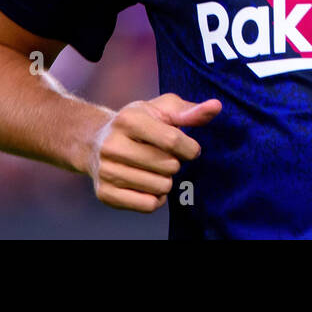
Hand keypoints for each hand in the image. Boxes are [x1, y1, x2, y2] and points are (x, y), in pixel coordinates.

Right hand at [87, 93, 221, 211]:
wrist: (95, 142)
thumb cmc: (138, 123)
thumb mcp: (162, 110)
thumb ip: (190, 111)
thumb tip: (216, 106)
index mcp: (128, 119)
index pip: (173, 140)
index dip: (190, 148)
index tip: (190, 148)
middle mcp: (112, 145)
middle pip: (168, 166)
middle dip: (175, 163)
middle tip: (164, 157)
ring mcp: (106, 171)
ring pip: (160, 187)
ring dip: (166, 181)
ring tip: (155, 170)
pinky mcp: (105, 193)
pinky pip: (148, 205)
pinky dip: (157, 198)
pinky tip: (149, 184)